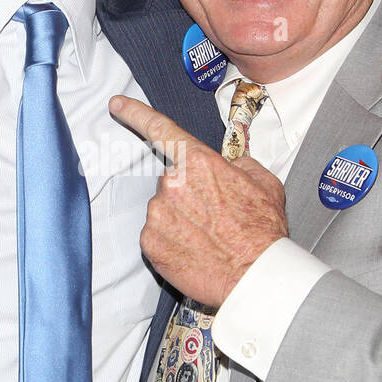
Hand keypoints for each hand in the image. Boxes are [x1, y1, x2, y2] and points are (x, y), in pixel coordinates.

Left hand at [109, 96, 287, 307]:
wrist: (255, 275)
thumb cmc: (263, 232)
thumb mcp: (264, 183)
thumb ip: (241, 163)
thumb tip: (231, 161)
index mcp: (199, 162)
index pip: (161, 129)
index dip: (135, 114)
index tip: (116, 105)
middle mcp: (172, 183)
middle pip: (171, 181)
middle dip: (188, 195)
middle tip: (214, 216)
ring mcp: (158, 214)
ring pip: (163, 209)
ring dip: (180, 220)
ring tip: (208, 238)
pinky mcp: (150, 242)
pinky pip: (156, 235)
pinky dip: (171, 242)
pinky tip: (194, 251)